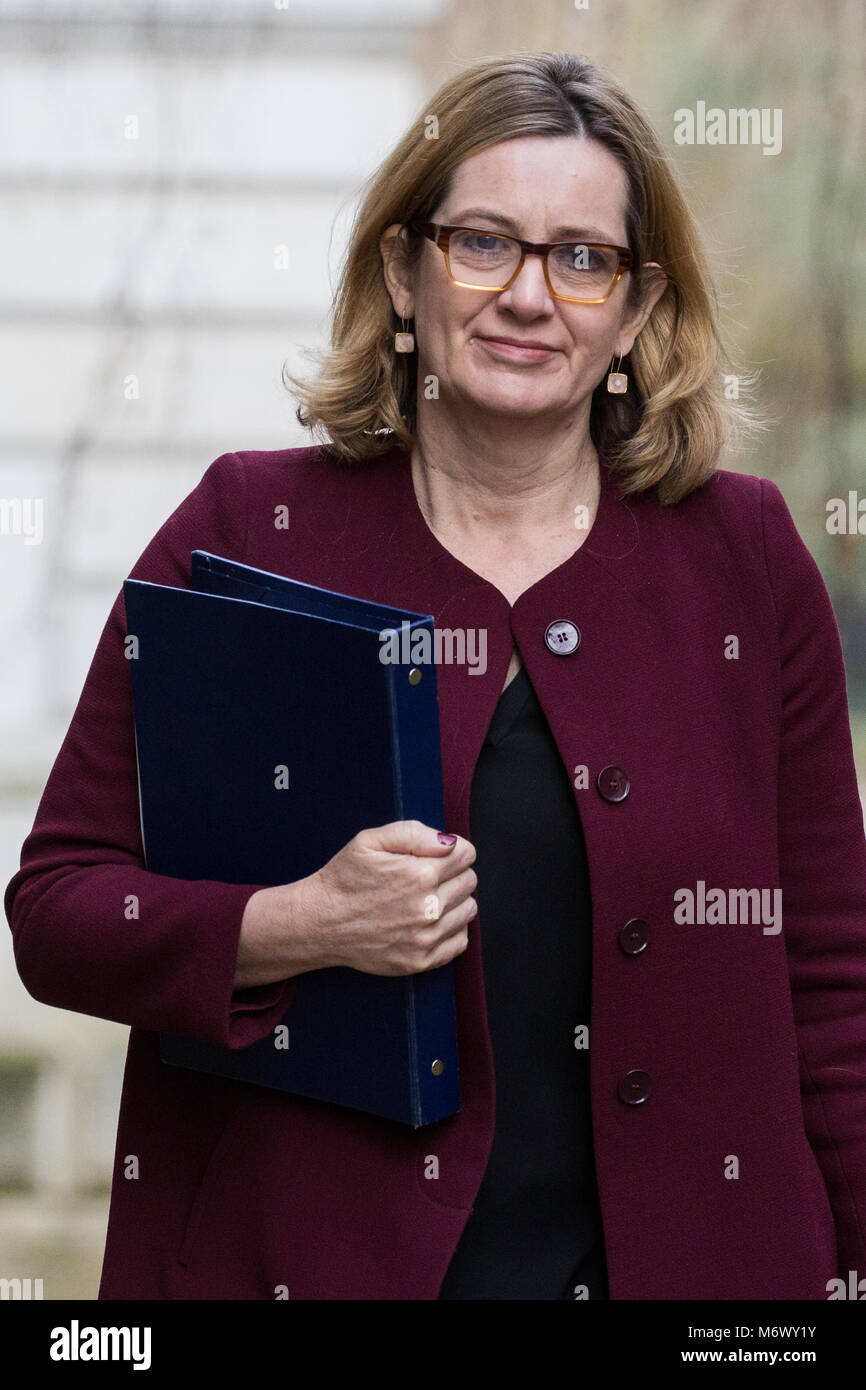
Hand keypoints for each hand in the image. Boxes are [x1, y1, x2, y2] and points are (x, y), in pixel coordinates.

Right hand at [309, 819, 476, 975]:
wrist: (319, 922)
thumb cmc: (344, 879)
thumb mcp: (370, 840)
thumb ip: (414, 833)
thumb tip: (450, 842)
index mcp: (419, 875)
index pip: (467, 854)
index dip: (454, 850)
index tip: (438, 855)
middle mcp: (428, 908)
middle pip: (469, 881)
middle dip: (454, 873)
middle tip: (427, 876)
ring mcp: (426, 938)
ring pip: (469, 910)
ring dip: (455, 900)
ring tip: (427, 898)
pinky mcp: (421, 961)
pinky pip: (460, 942)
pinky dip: (452, 929)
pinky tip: (430, 921)